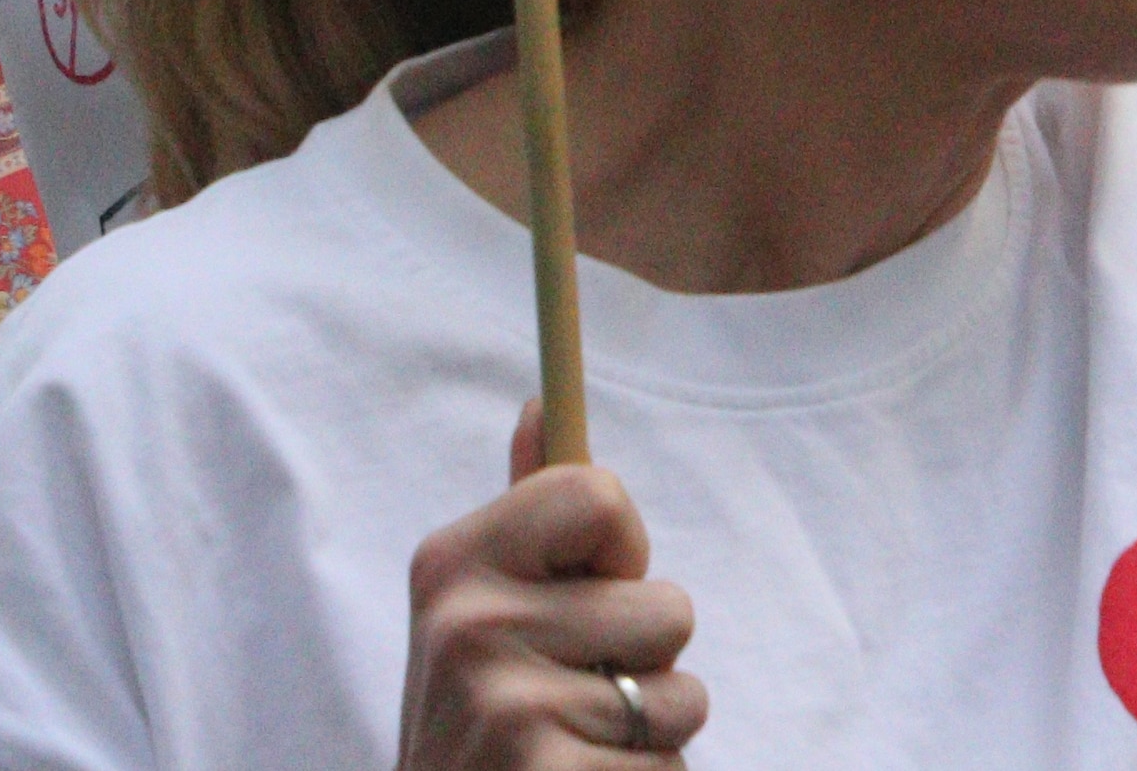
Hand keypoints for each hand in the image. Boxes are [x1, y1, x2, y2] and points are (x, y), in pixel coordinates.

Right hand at [399, 429, 702, 764]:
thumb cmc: (481, 721)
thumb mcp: (478, 612)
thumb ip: (523, 516)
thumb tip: (540, 402)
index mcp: (453, 565)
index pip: (599, 494)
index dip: (619, 553)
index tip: (586, 594)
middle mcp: (468, 627)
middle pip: (667, 607)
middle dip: (644, 663)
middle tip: (572, 700)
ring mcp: (507, 708)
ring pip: (683, 697)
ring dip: (650, 736)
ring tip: (577, 752)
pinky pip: (671, 770)